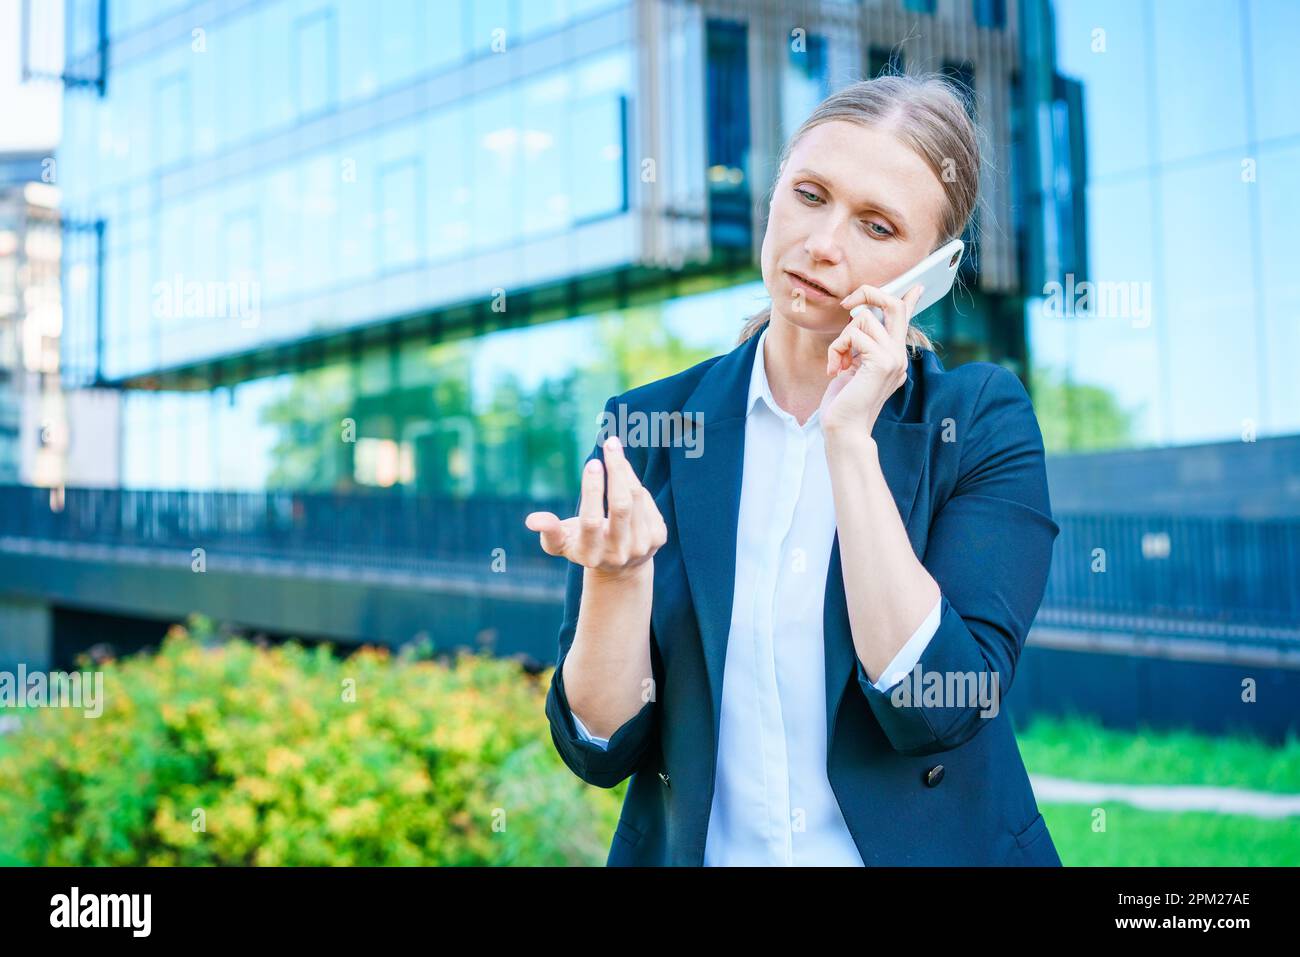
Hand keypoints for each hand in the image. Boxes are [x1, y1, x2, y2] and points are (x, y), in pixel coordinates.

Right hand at [525, 435, 667, 581]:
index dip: (592, 490)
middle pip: (621, 506)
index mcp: (590, 555)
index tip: (592, 462)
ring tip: (614, 450)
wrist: (621, 569)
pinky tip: (624, 475)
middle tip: (610, 443)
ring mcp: (642, 546)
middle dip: (616, 470)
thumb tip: (533, 521)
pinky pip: (647, 500)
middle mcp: (619, 553)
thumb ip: (548, 531)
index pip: (591, 520)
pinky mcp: (659, 537)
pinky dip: (634, 483)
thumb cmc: (583, 546)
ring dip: (625, 470)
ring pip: (636, 498)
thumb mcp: (561, 543)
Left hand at [818, 282, 924, 435]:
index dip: (909, 299)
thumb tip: (859, 317)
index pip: (905, 320)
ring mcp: (894, 358)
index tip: (917, 286)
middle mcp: (899, 355)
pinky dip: (837, 350)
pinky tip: (836, 370)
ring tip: (838, 362)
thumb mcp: (853, 366)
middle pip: (893, 305)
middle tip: (846, 305)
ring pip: (864, 319)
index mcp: (894, 355)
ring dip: (842, 338)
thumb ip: (861, 344)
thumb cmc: (844, 401)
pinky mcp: (882, 362)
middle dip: (867, 294)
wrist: (844, 429)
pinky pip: (854, 335)